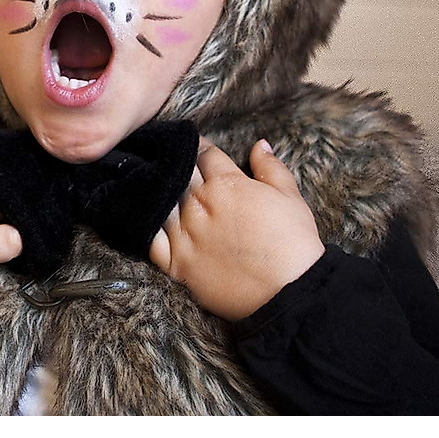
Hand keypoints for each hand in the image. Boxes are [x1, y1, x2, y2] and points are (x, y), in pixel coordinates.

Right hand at [0, 123, 22, 299]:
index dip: (6, 154)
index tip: (12, 165)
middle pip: (7, 172)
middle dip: (20, 179)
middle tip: (24, 192)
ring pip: (15, 201)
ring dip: (22, 207)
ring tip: (20, 217)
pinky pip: (9, 241)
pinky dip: (16, 240)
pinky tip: (12, 242)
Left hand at [149, 138, 324, 321]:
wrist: (291, 294)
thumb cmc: (294, 245)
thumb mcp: (290, 197)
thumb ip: (270, 167)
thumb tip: (260, 144)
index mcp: (227, 185)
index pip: (202, 153)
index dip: (197, 146)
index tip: (191, 143)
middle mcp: (200, 206)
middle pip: (178, 173)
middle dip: (174, 163)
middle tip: (166, 156)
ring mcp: (186, 235)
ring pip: (160, 201)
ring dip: (156, 190)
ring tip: (149, 181)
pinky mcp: (176, 263)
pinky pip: (150, 239)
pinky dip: (145, 225)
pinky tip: (144, 216)